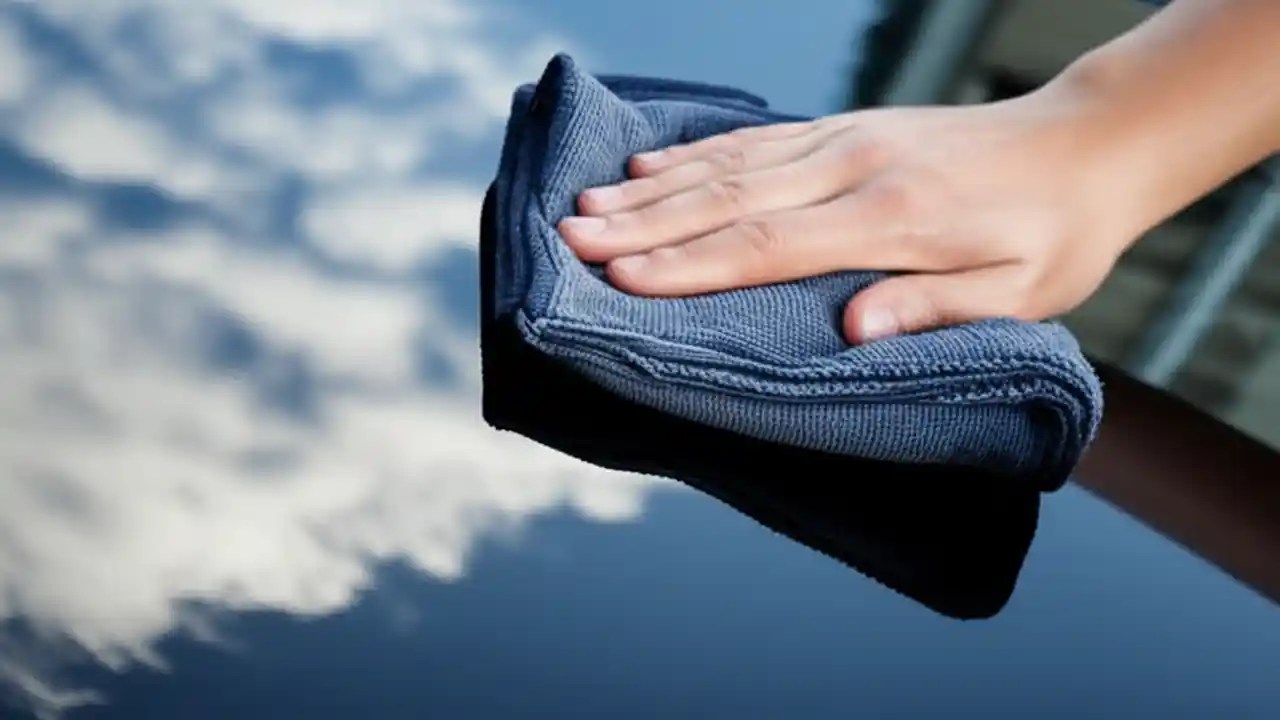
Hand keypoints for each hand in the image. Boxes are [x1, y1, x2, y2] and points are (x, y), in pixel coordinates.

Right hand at [557, 87, 1137, 343]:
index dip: (690, 263)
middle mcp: (853, 169)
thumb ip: (934, 307)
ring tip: (588, 205)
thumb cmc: (1054, 235)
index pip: (768, 243)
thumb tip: (851, 329)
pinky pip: (757, 139)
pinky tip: (652, 165)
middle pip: (730, 198)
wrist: (1087, 146)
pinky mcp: (846, 129)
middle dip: (645, 224)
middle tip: (572, 239)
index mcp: (890, 217)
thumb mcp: (1018, 292)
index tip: (622, 277)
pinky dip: (698, 153)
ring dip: (654, 189)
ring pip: (731, 164)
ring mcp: (845, 141)